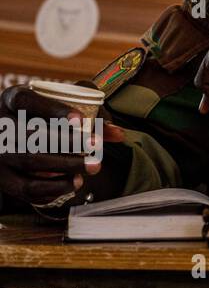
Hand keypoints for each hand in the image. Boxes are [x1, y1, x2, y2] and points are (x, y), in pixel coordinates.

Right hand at [0, 86, 124, 205]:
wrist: (15, 135)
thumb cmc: (47, 117)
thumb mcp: (65, 105)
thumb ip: (92, 114)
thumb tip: (118, 134)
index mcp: (12, 99)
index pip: (27, 101)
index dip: (53, 110)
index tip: (81, 120)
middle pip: (31, 136)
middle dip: (68, 144)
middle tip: (95, 148)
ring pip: (28, 162)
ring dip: (64, 167)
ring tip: (91, 167)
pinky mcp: (1, 177)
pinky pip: (23, 188)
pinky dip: (51, 189)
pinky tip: (72, 184)